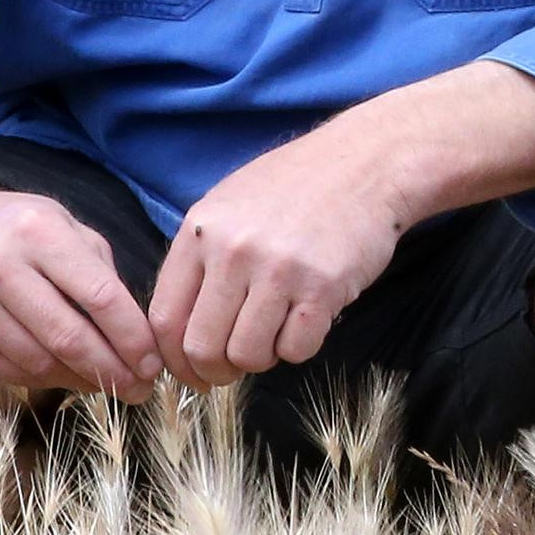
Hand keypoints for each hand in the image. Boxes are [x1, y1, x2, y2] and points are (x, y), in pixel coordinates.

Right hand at [0, 147, 158, 400]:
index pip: (99, 295)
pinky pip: (5, 370)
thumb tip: (138, 338)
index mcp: (39, 232)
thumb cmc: (20, 231)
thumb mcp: (65, 229)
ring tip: (109, 385)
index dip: (132, 337)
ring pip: (36, 360)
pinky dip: (42, 380)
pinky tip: (67, 379)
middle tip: (140, 390)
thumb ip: (100, 274)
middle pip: (67, 335)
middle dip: (111, 370)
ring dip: (80, 380)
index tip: (155, 364)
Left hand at [147, 121, 407, 387]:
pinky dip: (300, 347)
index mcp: (201, 232)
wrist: (369, 162)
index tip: (191, 372)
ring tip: (277, 333)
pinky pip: (296, 350)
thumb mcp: (230, 204)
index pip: (164, 319)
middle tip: (232, 369)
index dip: (174, 360)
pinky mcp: (323, 286)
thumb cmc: (298, 185)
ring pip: (248, 355)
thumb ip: (200, 257)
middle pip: (202, 346)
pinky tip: (309, 318)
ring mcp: (279, 269)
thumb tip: (179, 326)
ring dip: (261, 358)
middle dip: (215, 371)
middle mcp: (233, 251)